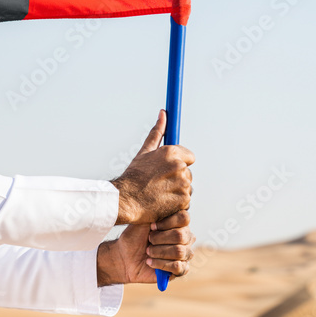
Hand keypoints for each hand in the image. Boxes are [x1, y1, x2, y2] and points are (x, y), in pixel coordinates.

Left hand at [97, 211, 195, 285]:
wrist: (124, 256)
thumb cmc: (134, 236)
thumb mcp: (143, 220)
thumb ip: (157, 212)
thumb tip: (168, 201)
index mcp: (178, 223)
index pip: (184, 218)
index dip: (167, 222)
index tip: (152, 226)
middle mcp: (185, 238)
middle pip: (182, 235)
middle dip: (159, 238)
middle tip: (148, 240)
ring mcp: (184, 254)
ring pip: (180, 251)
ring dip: (158, 251)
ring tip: (148, 252)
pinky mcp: (180, 270)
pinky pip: (179, 267)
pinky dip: (160, 264)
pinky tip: (150, 262)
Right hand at [111, 110, 193, 224]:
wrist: (126, 200)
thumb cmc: (133, 176)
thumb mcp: (145, 151)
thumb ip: (157, 132)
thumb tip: (163, 114)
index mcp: (171, 153)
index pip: (189, 156)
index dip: (179, 162)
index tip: (168, 168)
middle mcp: (180, 167)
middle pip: (187, 172)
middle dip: (176, 176)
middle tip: (158, 182)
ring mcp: (183, 184)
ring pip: (186, 186)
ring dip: (176, 189)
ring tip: (159, 192)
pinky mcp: (184, 200)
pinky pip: (186, 200)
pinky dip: (176, 202)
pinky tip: (162, 201)